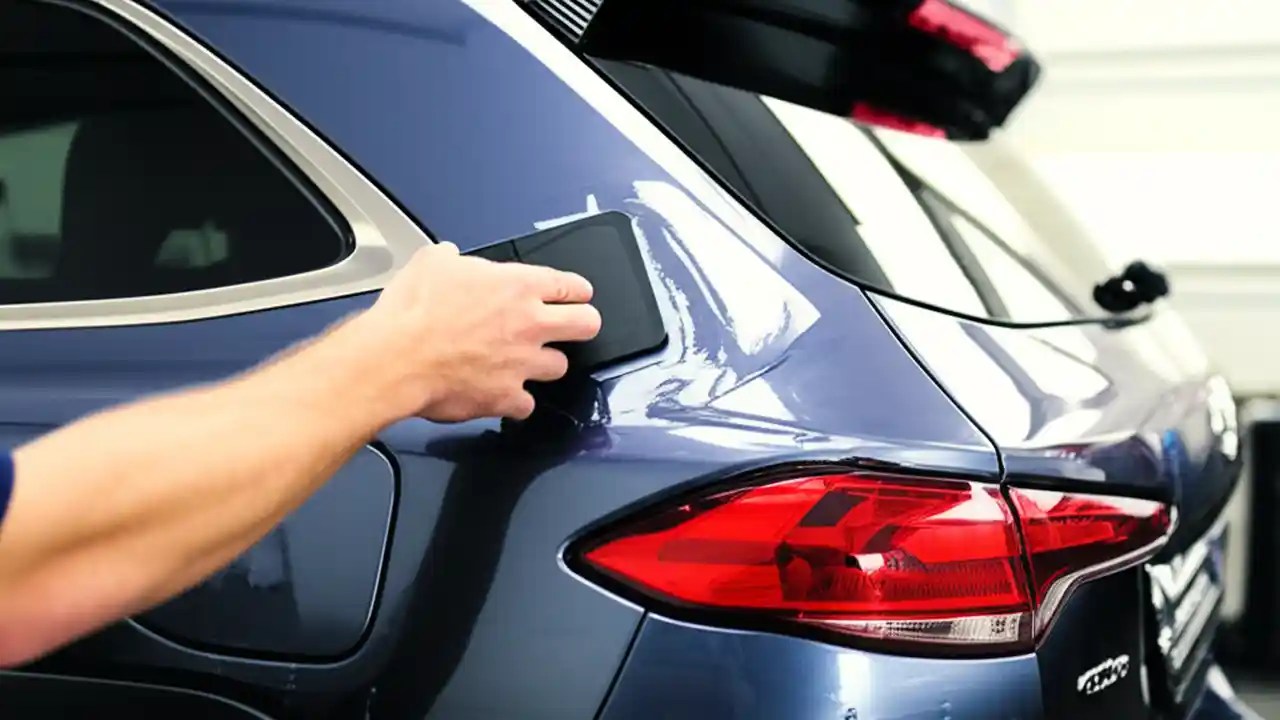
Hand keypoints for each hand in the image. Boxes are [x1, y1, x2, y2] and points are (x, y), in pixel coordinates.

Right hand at [355, 242, 601, 421]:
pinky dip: (516, 401)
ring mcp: (523, 363)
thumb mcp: (433, 262)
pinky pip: (526, 405)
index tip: (574, 295)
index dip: (576, 291)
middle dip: (582, 324)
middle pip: (588, 325)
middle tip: (570, 327)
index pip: (573, 285)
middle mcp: (530, 324)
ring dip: (544, 364)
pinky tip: (502, 394)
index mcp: (519, 286)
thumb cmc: (412, 312)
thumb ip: (454, 258)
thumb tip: (452, 258)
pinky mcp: (507, 397)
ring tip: (525, 361)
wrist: (396, 358)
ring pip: (560, 367)